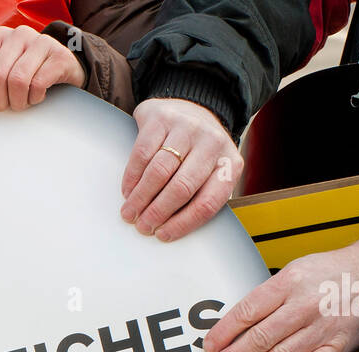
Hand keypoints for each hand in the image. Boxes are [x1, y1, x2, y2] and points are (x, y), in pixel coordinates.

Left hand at [0, 24, 85, 110]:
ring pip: (17, 81)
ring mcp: (40, 41)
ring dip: (18, 101)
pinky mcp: (59, 55)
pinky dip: (35, 98)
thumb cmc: (28, 73)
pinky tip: (38, 95)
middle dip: (0, 100)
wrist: (65, 68)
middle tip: (7, 106)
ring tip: (23, 102)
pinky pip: (38, 84)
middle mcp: (18, 34)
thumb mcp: (4, 69)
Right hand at [120, 98, 241, 240]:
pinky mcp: (162, 118)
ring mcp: (187, 127)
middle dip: (158, 212)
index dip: (182, 224)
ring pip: (159, 171)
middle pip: (182, 187)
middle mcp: (212, 142)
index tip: (163, 235)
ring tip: (130, 213)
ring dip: (141, 198)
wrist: (194, 108)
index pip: (207, 202)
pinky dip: (132, 177)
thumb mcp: (211, 173)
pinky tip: (128, 191)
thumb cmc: (200, 152)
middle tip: (143, 226)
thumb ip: (200, 197)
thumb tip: (169, 229)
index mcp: (230, 163)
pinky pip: (143, 153)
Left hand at [203, 224, 358, 351]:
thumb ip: (267, 297)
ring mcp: (324, 326)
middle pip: (260, 336)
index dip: (224, 332)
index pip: (248, 311)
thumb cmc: (329, 273)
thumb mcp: (293, 271)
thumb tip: (233, 325)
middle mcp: (306, 304)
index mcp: (289, 282)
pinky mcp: (340, 345)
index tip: (210, 347)